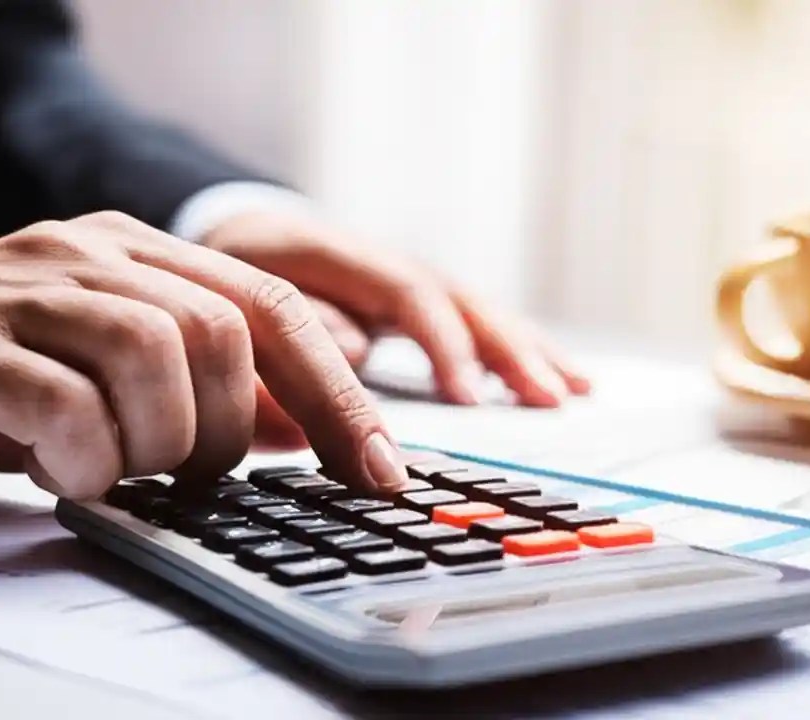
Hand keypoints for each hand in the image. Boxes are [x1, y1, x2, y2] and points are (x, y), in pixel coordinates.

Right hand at [0, 212, 407, 498]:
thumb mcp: (112, 373)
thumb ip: (207, 386)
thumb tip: (311, 428)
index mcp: (138, 249)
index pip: (274, 307)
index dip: (339, 394)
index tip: (379, 468)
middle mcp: (89, 251)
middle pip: (224, 334)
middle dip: (229, 430)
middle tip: (187, 473)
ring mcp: (23, 290)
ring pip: (155, 357)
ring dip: (157, 445)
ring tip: (115, 468)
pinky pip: (66, 407)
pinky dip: (85, 462)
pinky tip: (64, 474)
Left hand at [201, 211, 590, 409]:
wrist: (240, 235)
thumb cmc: (233, 272)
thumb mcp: (238, 292)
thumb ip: (292, 321)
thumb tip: (358, 353)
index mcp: (339, 253)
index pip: (407, 294)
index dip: (443, 345)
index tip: (468, 399)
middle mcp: (386, 261)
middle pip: (461, 299)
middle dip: (509, 352)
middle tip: (549, 399)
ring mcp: (408, 280)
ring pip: (479, 309)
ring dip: (528, 350)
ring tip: (576, 389)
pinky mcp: (420, 303)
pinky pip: (477, 323)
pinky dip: (518, 350)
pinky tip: (557, 378)